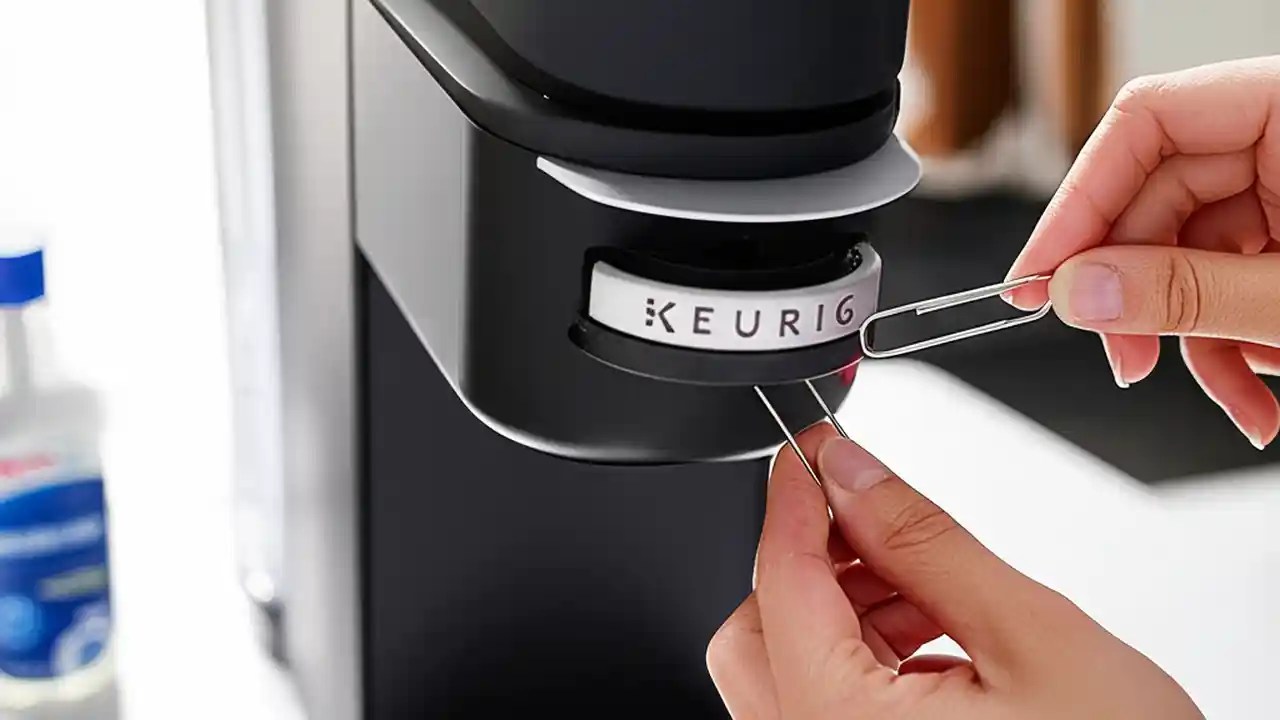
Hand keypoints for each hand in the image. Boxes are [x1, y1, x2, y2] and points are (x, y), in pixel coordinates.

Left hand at [707, 424, 1201, 719]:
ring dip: (847, 610)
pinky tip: (936, 638)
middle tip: (875, 519)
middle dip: (814, 564)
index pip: (778, 583)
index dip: (793, 502)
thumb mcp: (1029, 635)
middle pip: (758, 633)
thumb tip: (853, 474)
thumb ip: (924, 543)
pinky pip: (828, 709)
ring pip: (792, 669)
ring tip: (932, 587)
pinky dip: (867, 659)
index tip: (810, 451)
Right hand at [1005, 56, 1279, 447]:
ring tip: (1226, 396)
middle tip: (1120, 354)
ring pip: (1190, 253)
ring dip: (1192, 338)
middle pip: (1157, 198)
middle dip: (1138, 295)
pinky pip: (1230, 275)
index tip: (1039, 274)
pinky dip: (1230, 339)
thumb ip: (1185, 291)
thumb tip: (1080, 292)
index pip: (1143, 121)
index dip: (1078, 199)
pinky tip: (1251, 388)